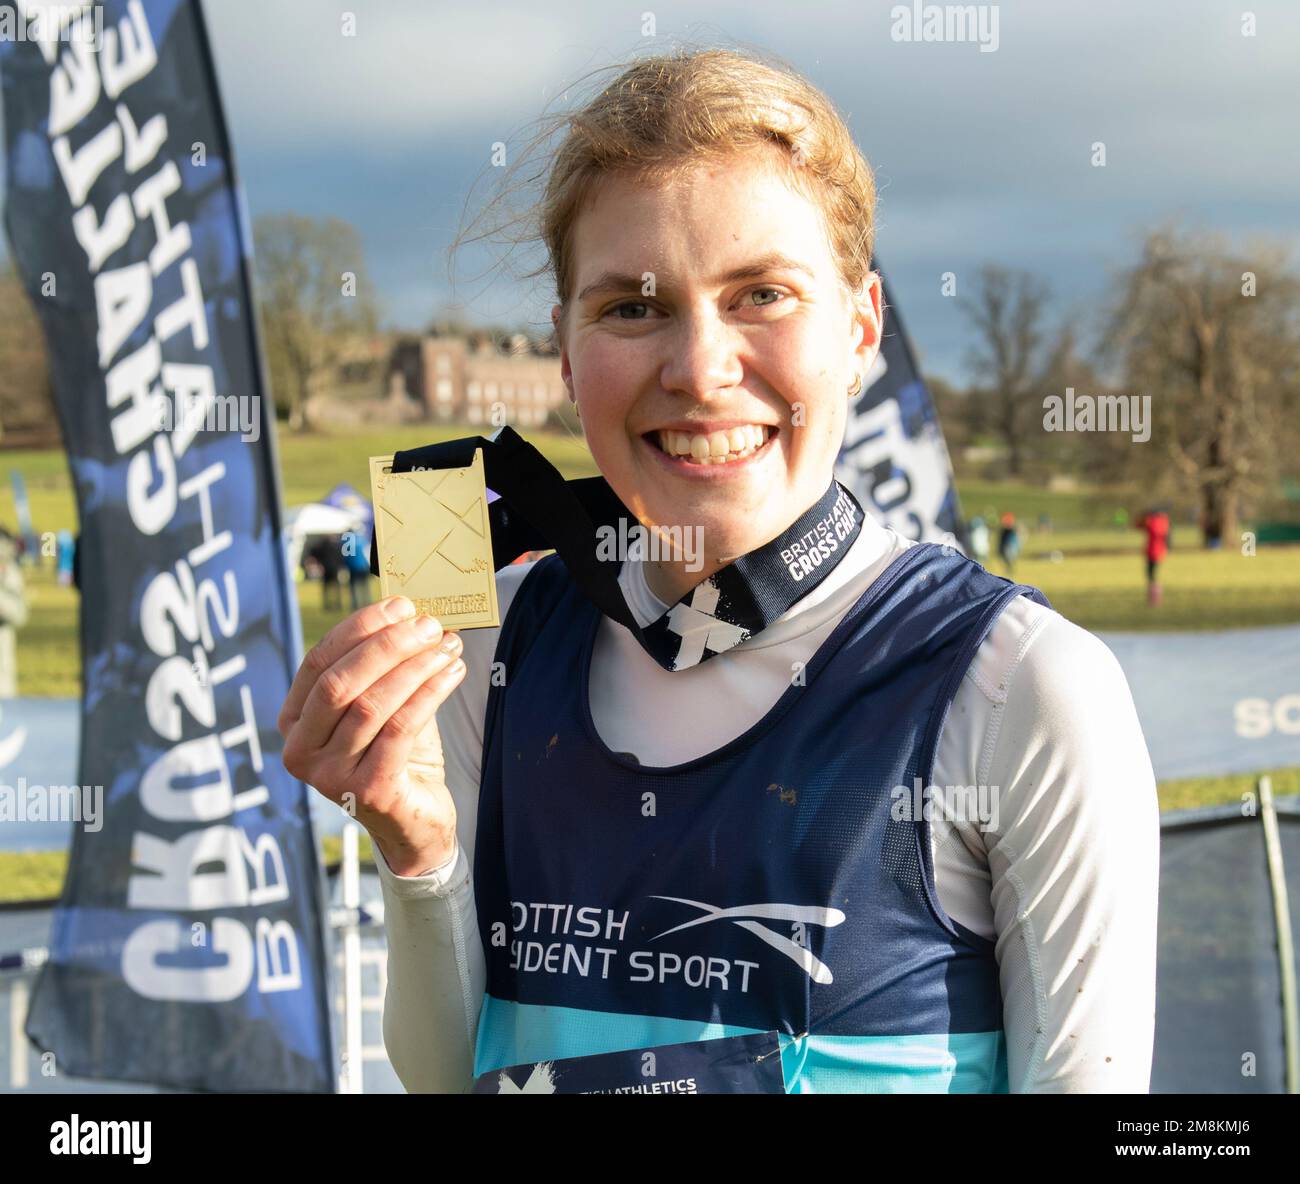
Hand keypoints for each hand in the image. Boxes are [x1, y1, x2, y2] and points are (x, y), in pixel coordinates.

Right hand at [277, 596, 467, 875]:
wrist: (413, 822)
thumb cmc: (396, 754)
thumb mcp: (381, 705)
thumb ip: (383, 666)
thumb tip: (409, 613)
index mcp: (294, 722)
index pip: (319, 661)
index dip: (359, 628)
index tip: (400, 606)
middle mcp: (301, 751)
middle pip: (340, 682)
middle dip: (388, 645)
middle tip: (428, 625)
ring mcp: (330, 776)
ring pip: (372, 704)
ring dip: (416, 667)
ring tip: (447, 646)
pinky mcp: (368, 791)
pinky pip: (400, 728)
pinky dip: (430, 693)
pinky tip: (452, 673)